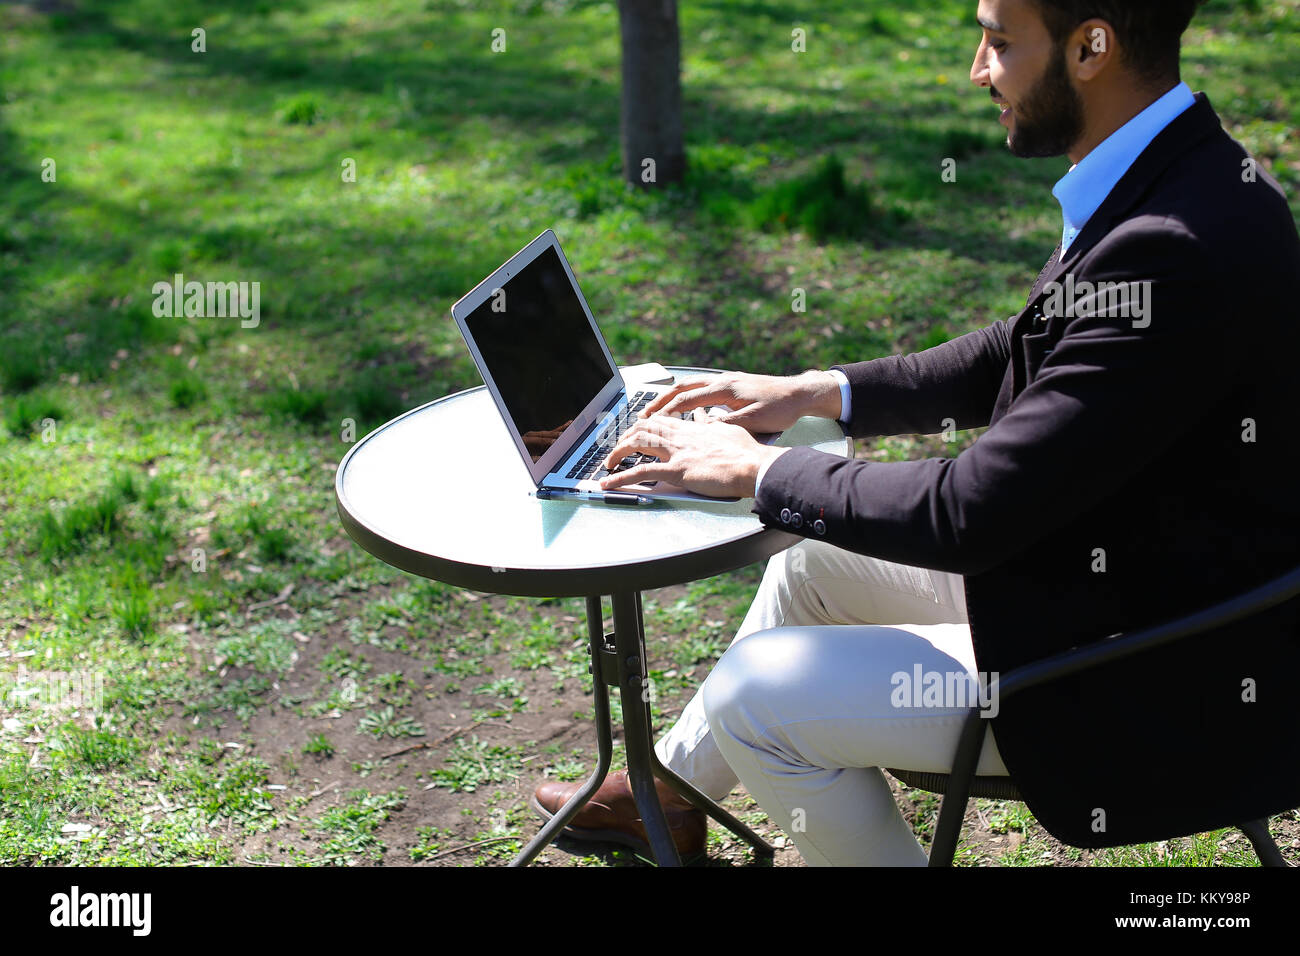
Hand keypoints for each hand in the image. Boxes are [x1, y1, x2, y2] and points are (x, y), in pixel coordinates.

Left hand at [597, 414, 789, 497]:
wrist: (754, 465)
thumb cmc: (746, 452)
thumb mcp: (727, 430)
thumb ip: (710, 423)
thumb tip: (704, 415)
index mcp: (691, 427)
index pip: (659, 420)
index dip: (642, 424)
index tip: (632, 431)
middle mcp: (680, 436)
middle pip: (643, 428)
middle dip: (624, 438)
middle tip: (616, 449)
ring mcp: (677, 452)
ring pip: (637, 444)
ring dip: (618, 453)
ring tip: (608, 464)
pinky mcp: (677, 471)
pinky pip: (641, 472)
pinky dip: (621, 478)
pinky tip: (608, 484)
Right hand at [641, 370, 841, 432]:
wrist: (801, 393)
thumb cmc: (781, 408)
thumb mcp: (754, 422)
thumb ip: (727, 426)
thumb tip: (703, 432)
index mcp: (725, 389)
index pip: (687, 400)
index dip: (666, 412)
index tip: (650, 423)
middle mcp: (723, 381)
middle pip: (682, 388)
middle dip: (660, 401)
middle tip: (642, 415)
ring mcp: (727, 381)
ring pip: (691, 386)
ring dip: (672, 398)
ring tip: (657, 411)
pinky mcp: (733, 385)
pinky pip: (702, 388)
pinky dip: (687, 397)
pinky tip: (685, 408)